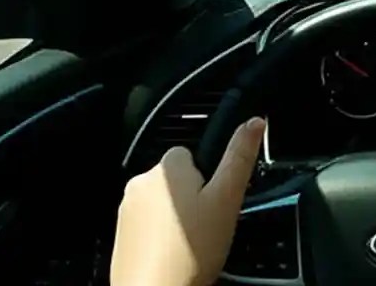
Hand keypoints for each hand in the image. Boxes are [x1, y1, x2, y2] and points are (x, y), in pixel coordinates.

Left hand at [111, 117, 266, 285]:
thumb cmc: (191, 251)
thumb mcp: (227, 200)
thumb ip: (239, 157)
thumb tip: (254, 121)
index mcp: (168, 166)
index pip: (192, 154)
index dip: (209, 178)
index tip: (215, 202)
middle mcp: (141, 181)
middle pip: (178, 179)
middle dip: (192, 198)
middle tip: (207, 226)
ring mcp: (127, 209)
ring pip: (163, 203)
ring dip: (176, 218)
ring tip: (190, 244)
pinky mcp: (120, 234)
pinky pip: (148, 226)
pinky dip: (160, 236)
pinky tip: (173, 254)